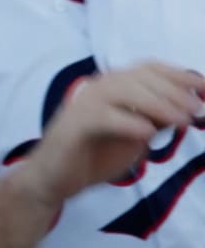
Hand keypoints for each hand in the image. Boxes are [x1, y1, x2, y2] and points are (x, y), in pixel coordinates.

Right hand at [22, 62, 204, 205]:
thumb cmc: (96, 155)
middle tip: (196, 109)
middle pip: (138, 76)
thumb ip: (157, 118)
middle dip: (173, 90)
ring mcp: (83, 103)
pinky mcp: (74, 124)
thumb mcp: (137, 135)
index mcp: (114, 86)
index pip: (149, 69)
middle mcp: (98, 88)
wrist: (56, 178)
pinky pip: (103, 117)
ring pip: (122, 91)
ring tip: (181, 121)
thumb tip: (189, 106)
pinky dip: (128, 122)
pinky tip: (148, 133)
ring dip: (156, 103)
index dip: (180, 75)